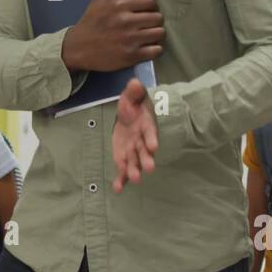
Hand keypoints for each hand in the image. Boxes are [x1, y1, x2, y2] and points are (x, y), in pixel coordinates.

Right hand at [62, 0, 163, 72]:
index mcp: (120, 6)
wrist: (77, 48)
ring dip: (156, 34)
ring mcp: (130, 40)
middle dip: (155, 20)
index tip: (147, 11)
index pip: (151, 2)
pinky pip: (156, 50)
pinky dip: (155, 48)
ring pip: (160, 33)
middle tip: (148, 24)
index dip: (151, 6)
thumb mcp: (98, 0)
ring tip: (149, 35)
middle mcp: (127, 22)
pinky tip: (148, 47)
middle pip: (158, 18)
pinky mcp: (131, 56)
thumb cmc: (90, 24)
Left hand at [112, 78, 157, 192]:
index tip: (154, 146)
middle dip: (147, 159)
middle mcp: (141, 141)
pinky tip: (118, 188)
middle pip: (145, 151)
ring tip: (135, 179)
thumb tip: (135, 83)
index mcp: (146, 126)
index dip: (151, 138)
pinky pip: (123, 170)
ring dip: (135, 171)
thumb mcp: (131, 95)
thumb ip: (134, 91)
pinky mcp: (124, 158)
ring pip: (135, 162)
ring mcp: (133, 151)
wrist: (129, 114)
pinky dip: (121, 179)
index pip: (150, 132)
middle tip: (149, 168)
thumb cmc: (133, 105)